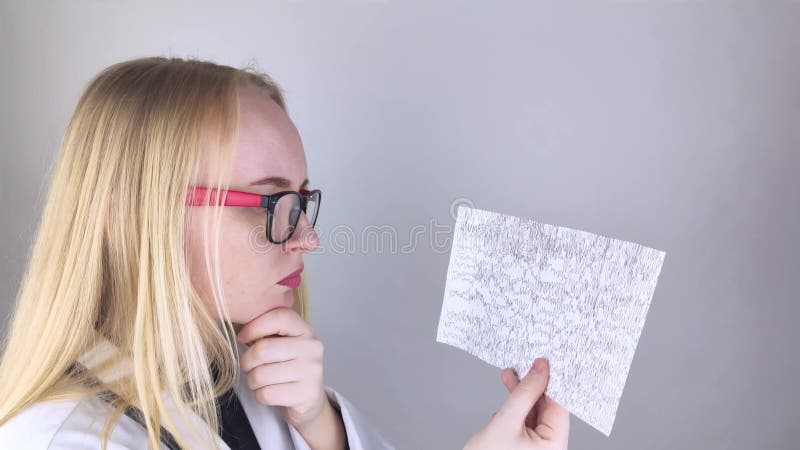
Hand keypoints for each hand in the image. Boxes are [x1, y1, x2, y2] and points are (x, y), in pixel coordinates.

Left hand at [236, 307, 327, 428]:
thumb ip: (266, 330)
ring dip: (252, 380)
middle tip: (248, 365)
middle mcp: (312, 348)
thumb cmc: (287, 364)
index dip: (255, 326)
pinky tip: (268, 391)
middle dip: (247, 361)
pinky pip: (266, 394)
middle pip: (263, 349)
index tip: (242, 337)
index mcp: (305, 330)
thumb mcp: (283, 341)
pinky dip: (260, 395)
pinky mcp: (306, 395)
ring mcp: (311, 372)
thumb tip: (239, 330)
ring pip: (261, 375)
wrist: (309, 396)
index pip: (280, 317)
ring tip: (259, 380)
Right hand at [464, 358, 569, 449]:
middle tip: (520, 367)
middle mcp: (551, 447)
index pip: (560, 406)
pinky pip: (526, 422)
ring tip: (508, 377)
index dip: (552, 382)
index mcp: (555, 446)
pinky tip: (507, 399)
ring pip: (535, 412)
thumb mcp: (506, 421)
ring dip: (522, 395)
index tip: (542, 362)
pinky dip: (516, 408)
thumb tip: (540, 369)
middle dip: (532, 387)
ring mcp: (538, 447)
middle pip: (547, 407)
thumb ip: (524, 393)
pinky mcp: (526, 446)